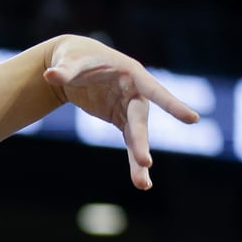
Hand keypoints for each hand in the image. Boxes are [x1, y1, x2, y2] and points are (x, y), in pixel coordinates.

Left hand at [43, 36, 198, 189]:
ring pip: (138, 137)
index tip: (192, 119)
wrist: (74, 62)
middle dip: (141, 141)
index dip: (172, 104)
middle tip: (145, 163)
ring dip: (139, 160)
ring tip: (143, 185)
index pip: (153, 91)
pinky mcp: (120, 120)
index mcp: (131, 75)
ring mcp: (129, 108)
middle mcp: (136, 93)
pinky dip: (134, 161)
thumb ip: (64, 71)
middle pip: (141, 121)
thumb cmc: (76, 56)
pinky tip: (141, 181)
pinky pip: (130, 143)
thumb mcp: (70, 60)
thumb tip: (50, 75)